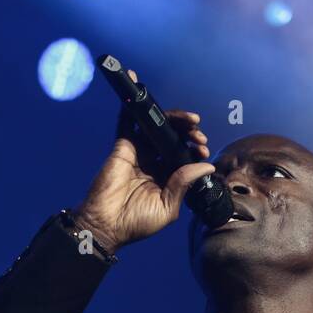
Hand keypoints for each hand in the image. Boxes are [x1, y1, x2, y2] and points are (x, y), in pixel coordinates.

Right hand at [72, 69, 213, 254]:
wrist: (107, 225)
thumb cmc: (136, 223)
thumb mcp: (167, 207)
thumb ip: (184, 183)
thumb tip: (206, 165)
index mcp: (167, 178)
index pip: (184, 155)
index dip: (194, 148)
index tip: (202, 148)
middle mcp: (154, 163)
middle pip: (173, 138)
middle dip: (189, 132)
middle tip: (198, 133)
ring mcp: (138, 153)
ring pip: (156, 127)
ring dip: (174, 118)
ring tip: (190, 119)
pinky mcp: (122, 146)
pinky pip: (128, 121)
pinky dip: (132, 105)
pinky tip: (139, 88)